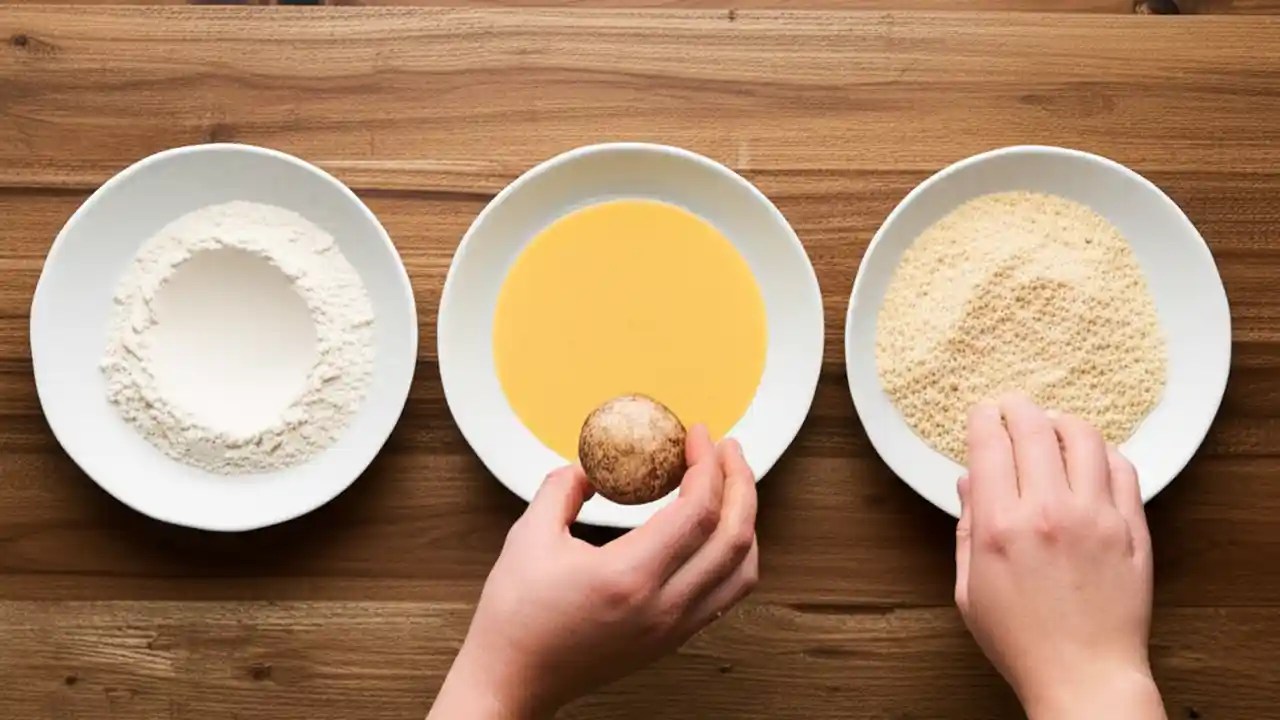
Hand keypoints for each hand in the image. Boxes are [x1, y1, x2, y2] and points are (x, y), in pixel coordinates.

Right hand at [428, 426, 758, 719]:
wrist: (514, 680)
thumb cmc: (516, 617)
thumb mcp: (529, 536)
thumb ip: (563, 488)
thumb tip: (591, 465)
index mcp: (628, 577)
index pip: (697, 511)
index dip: (707, 464)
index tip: (698, 435)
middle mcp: (662, 607)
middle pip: (734, 536)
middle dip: (739, 482)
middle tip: (726, 448)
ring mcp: (673, 628)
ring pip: (742, 570)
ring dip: (746, 520)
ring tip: (731, 486)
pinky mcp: (673, 639)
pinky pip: (727, 594)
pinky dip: (735, 556)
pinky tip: (718, 532)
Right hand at [955, 395, 1164, 719]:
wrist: (1083, 675)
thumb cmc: (1021, 641)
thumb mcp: (969, 588)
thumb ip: (967, 528)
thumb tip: (969, 481)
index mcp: (1000, 528)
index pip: (990, 445)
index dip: (983, 418)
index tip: (982, 413)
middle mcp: (1049, 513)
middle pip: (1034, 428)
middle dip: (1018, 407)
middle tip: (1012, 405)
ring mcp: (1096, 518)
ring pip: (1084, 437)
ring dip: (1063, 421)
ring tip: (1054, 425)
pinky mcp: (1131, 530)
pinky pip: (1123, 468)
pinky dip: (1104, 452)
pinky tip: (1091, 457)